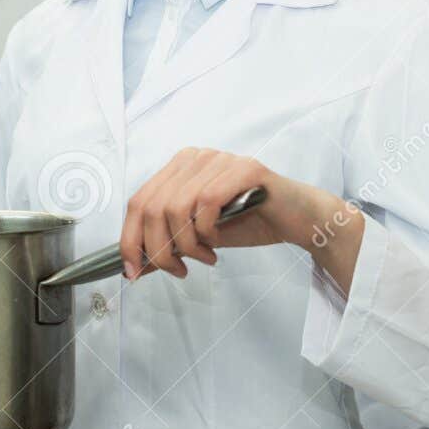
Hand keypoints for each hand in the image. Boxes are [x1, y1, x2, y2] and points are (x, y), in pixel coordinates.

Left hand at [119, 148, 362, 290]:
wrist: (298, 220)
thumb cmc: (250, 222)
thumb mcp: (199, 237)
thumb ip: (169, 243)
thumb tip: (136, 266)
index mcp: (180, 166)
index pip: (138, 201)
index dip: (130, 240)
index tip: (135, 272)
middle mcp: (196, 157)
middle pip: (153, 207)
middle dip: (160, 249)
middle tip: (178, 270)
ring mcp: (220, 159)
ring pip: (176, 207)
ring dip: (187, 244)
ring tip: (204, 258)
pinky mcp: (244, 169)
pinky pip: (207, 202)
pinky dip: (206, 231)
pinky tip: (217, 243)